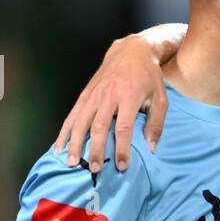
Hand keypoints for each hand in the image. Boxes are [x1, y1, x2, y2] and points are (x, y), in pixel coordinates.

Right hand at [54, 31, 177, 172]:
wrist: (131, 51)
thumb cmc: (149, 77)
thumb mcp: (161, 98)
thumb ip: (156, 123)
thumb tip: (151, 148)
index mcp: (128, 96)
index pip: (123, 127)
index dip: (122, 148)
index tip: (122, 166)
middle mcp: (108, 95)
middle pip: (99, 126)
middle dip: (95, 149)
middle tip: (94, 169)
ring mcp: (94, 94)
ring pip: (81, 121)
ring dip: (75, 143)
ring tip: (72, 162)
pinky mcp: (85, 94)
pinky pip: (72, 114)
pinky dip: (65, 131)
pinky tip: (59, 146)